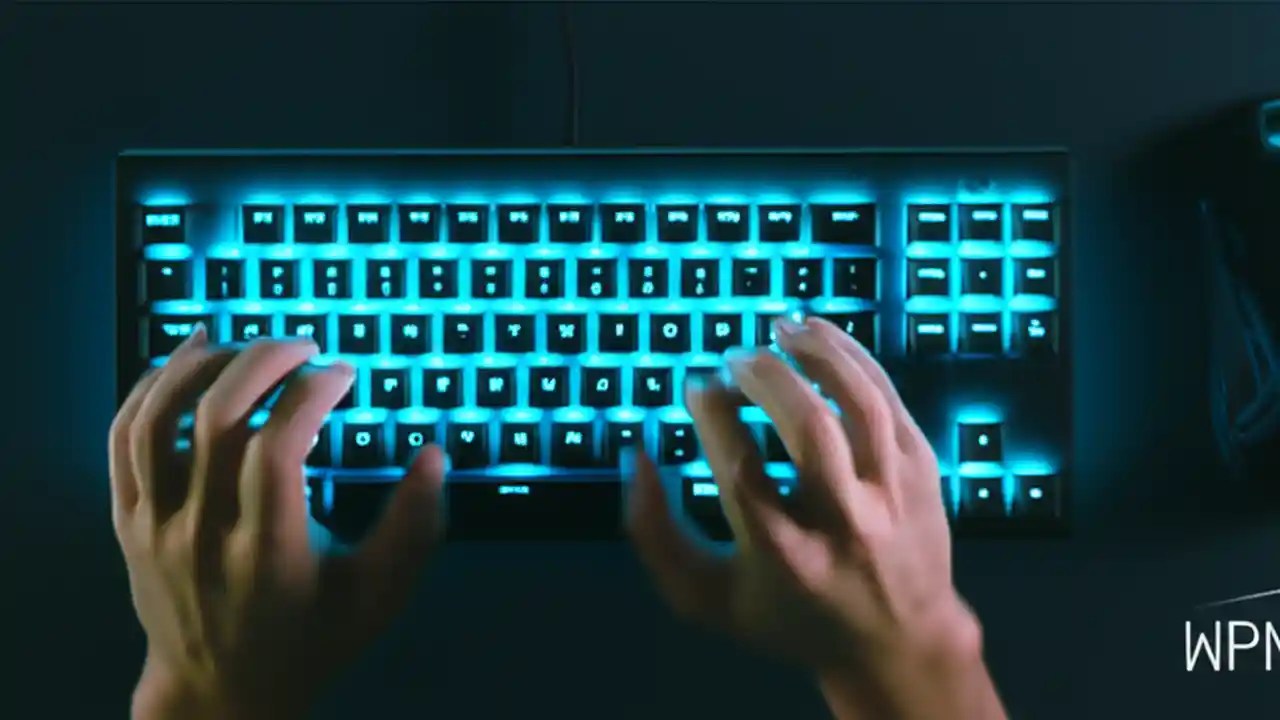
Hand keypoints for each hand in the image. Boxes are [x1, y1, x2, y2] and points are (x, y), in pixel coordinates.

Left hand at [109, 329, 444, 719]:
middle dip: (263, 361)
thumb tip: (433, 454)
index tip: (343, 373)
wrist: (220, 694)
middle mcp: (203, 536)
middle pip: (216, 418)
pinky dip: (149, 386)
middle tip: (302, 344)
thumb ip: (414, 527)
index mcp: (268, 554)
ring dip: (202, 365)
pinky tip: (187, 359)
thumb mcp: (378, 597)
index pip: (278, 448)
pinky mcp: (126, 523)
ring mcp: (155, 529)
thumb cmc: (311, 641)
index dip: (312, 394)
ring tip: (246, 344)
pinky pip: (123, 440)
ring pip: (159, 420)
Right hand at [628, 317, 1004, 719]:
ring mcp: (892, 496)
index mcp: (784, 557)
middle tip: (736, 359)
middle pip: (809, 429)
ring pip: (858, 405)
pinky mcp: (923, 472)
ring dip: (817, 353)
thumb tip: (636, 456)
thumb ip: (654, 533)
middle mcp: (844, 525)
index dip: (713, 415)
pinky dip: (852, 358)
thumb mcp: (705, 598)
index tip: (698, 387)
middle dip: (766, 377)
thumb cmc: (786, 617)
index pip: (743, 470)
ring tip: (780, 327)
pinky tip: (818, 335)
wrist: (896, 646)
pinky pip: (887, 400)